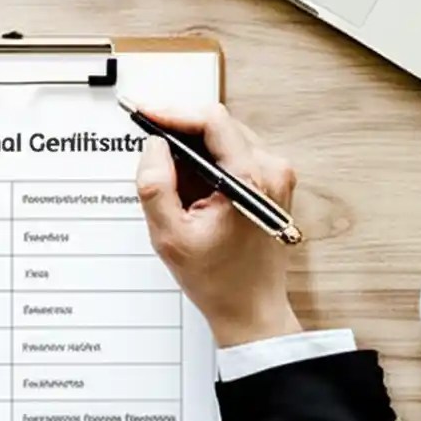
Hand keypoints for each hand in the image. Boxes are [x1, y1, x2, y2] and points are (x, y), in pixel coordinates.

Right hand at [134, 104, 301, 347]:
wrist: (252, 308)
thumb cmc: (218, 280)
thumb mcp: (170, 236)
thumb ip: (155, 186)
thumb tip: (153, 147)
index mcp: (251, 180)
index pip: (212, 122)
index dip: (173, 112)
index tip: (145, 112)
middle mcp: (271, 171)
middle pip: (218, 124)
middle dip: (179, 126)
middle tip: (146, 134)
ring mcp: (275, 175)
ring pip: (225, 135)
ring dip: (192, 143)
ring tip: (165, 163)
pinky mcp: (271, 181)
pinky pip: (233, 152)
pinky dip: (206, 156)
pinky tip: (187, 177)